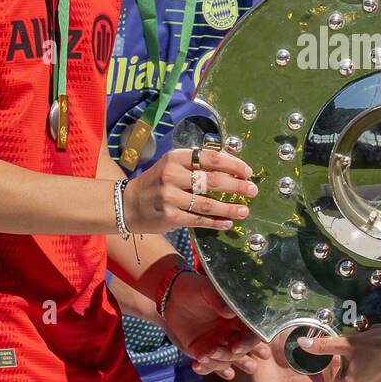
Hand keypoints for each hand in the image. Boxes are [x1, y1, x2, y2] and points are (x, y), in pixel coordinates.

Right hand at [121, 147, 255, 232]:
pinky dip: (216, 222)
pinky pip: (199, 220)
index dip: (234, 165)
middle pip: (213, 181)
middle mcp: (172, 175)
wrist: (127, 204)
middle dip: (237, 186)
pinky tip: (228, 223)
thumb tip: (232, 160)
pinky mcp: (170, 217)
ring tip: (245, 210)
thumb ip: (198, 163)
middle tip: (253, 190)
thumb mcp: (173, 165)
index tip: (248, 172)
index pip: (211, 158)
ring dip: (230, 208)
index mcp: (176, 158)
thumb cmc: (157, 183)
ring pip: (208, 204)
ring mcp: (170, 197)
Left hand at [165, 270, 270, 377]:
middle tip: (215, 351)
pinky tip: (196, 366)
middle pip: (242, 350)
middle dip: (231, 355)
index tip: (235, 347)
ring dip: (217, 362)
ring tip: (202, 356)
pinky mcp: (205, 351)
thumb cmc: (193, 288)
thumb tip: (231, 311)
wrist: (170, 297)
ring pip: (227, 360)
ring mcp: (220, 343)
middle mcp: (234, 332)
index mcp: (240, 317)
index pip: (253, 333)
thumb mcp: (206, 290)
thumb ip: (219, 300)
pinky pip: (210, 366)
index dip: (248, 343)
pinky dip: (205, 368)